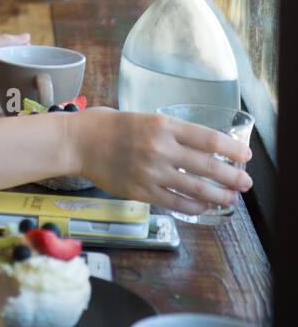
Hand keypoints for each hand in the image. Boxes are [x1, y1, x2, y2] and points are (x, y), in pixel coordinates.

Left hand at [0, 32, 30, 107]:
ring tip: (21, 91)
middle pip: (13, 64)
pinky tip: (2, 98)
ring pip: (7, 79)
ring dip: (12, 85)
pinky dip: (1, 95)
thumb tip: (28, 36)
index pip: (15, 45)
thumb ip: (5, 42)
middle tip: (36, 81)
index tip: (43, 62)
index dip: (28, 53)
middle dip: (22, 72)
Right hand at [72, 107, 253, 214]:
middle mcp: (160, 148)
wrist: (80, 141)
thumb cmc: (111, 126)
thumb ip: (171, 132)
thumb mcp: (145, 118)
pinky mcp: (141, 191)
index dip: (232, 149)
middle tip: (246, 183)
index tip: (245, 155)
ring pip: (195, 189)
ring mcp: (151, 172)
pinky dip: (194, 207)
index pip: (209, 139)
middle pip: (208, 166)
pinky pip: (175, 203)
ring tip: (231, 200)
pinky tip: (203, 207)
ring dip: (219, 196)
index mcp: (163, 125)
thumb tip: (201, 147)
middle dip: (232, 177)